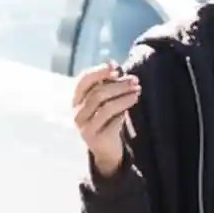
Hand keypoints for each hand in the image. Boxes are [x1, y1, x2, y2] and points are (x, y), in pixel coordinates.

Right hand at [73, 61, 140, 176]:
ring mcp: (85, 127)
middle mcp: (77, 113)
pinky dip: (123, 112)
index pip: (83, 80)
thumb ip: (107, 83)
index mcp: (76, 100)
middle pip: (98, 93)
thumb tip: (113, 63)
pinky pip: (113, 121)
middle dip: (119, 85)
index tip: (115, 66)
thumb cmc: (106, 119)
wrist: (105, 149)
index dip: (99, 71)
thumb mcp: (104, 100)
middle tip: (135, 81)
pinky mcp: (96, 139)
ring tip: (137, 92)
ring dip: (124, 97)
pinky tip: (130, 107)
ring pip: (106, 107)